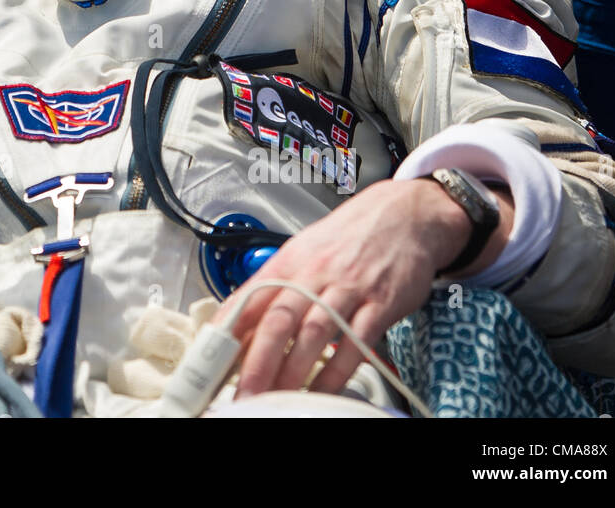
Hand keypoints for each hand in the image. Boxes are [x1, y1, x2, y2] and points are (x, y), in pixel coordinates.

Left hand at [216, 177, 478, 398]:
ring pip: (314, 333)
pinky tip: (324, 390)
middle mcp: (314, 274)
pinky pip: (356, 342)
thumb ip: (276, 287)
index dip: (228, 331)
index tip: (211, 361)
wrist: (404, 214)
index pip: (249, 299)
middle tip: (244, 394)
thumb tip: (241, 323)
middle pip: (278, 320)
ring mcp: (347, 288)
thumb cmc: (348, 238)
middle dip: (257, 362)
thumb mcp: (304, 252)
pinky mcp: (381, 303)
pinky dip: (339, 370)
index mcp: (289, 262)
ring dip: (293, 371)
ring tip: (278, 400)